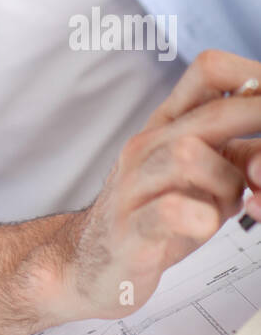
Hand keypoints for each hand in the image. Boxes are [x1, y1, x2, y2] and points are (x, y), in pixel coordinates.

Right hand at [53, 47, 260, 321]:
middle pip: (213, 112)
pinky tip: (205, 225)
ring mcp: (136, 184)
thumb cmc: (153, 217)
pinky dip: (199, 217)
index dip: (251, 76)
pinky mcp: (131, 230)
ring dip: (228, 183)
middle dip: (257, 121)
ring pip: (189, 156)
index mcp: (170, 125)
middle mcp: (149, 145)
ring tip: (229, 206)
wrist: (90, 263)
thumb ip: (239, 159)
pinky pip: (168, 211)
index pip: (209, 71)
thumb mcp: (205, 182)